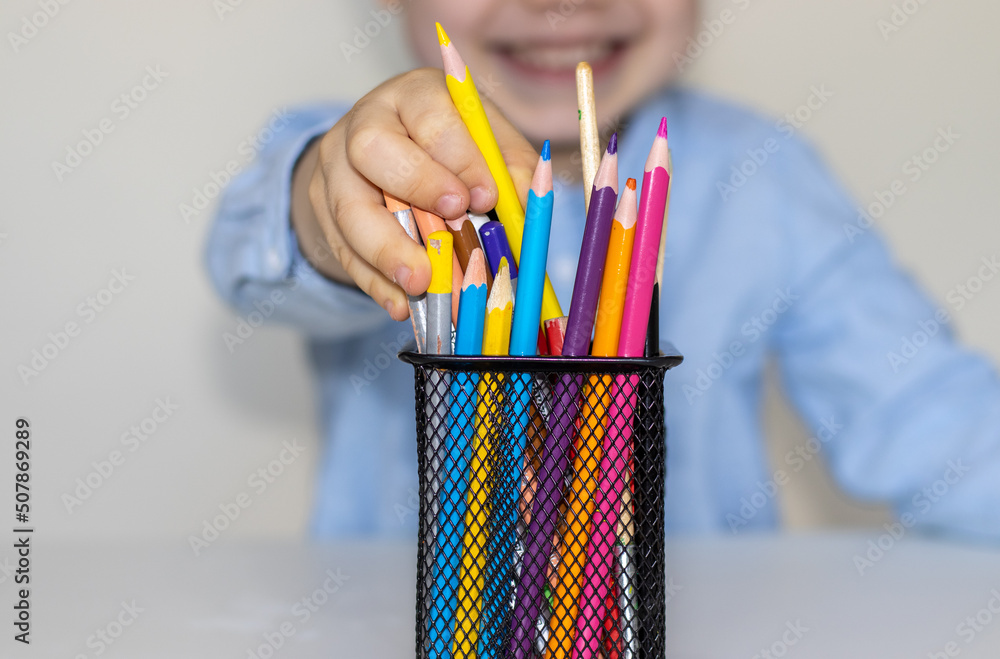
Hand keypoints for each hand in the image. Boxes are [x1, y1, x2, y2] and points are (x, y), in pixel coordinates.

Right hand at [291, 68, 537, 321]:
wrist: (392, 159)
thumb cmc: (450, 148)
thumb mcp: (486, 143)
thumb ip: (510, 166)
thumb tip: (527, 198)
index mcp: (413, 97)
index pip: (430, 117)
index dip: (458, 157)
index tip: (486, 196)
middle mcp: (366, 124)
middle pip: (371, 149)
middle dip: (416, 187)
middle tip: (454, 219)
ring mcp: (336, 169)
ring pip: (349, 209)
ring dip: (387, 250)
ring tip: (421, 282)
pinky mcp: (324, 211)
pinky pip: (343, 250)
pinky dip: (375, 282)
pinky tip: (402, 304)